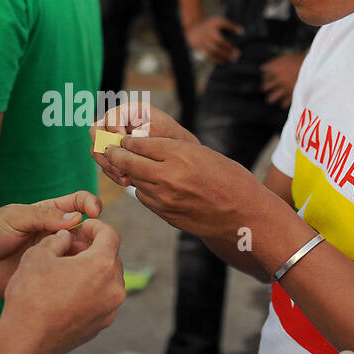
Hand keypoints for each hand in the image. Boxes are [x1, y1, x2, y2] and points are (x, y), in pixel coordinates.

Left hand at [0, 190, 104, 299]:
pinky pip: (69, 274)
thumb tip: (76, 218)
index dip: (90, 204)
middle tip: (90, 240)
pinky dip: (77, 273)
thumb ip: (43, 216)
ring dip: (87, 254)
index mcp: (48, 212)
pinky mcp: (49, 275)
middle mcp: (55, 233)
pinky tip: (72, 273)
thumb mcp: (13, 217)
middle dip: (94, 232)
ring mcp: (54, 255)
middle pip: (86, 229)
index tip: (94, 213)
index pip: (78, 203)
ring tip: (79, 258)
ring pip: (82, 253)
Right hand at [0, 219, 125, 353]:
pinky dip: (92, 290)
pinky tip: (69, 291)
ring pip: (108, 279)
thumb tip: (66, 236)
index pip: (110, 235)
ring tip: (68, 269)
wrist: (27, 340)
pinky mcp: (102, 324)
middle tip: (72, 246)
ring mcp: (110, 309)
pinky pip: (103, 299)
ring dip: (93, 270)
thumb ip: (57, 239)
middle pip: (112, 257)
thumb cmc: (30, 295)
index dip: (96, 226)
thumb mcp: (38, 254)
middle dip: (94, 248)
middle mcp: (113, 288)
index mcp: (101, 265)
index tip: (83, 227)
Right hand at [91, 100, 196, 189]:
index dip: (113, 130)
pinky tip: (127, 180)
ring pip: (98, 150)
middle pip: (96, 132)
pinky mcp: (116, 157)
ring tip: (126, 176)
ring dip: (108, 164)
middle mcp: (119, 124)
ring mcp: (115, 141)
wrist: (183, 159)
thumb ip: (151, 131)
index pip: (110, 117)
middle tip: (120, 164)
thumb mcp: (168, 133)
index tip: (123, 142)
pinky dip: (113, 173)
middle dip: (106, 150)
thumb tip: (134, 135)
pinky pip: (106, 164)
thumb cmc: (177, 141)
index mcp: (131, 112)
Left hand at [103, 133, 268, 242]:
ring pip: (133, 180)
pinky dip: (143, 189)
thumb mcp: (202, 154)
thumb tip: (140, 147)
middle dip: (115, 153)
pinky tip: (149, 185)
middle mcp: (168, 175)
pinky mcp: (165, 214)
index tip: (122, 138)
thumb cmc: (230, 179)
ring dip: (128, 173)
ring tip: (124, 165)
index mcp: (180, 154)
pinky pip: (144, 197)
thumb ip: (171, 150)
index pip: (138, 142)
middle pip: (127, 161)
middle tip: (108, 149)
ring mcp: (165, 198)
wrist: (245, 215)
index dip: (126, 139)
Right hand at [186, 16, 242, 63]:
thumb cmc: (211, 25)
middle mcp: (209, 32)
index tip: (242, 33)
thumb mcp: (218, 21)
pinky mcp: (200, 47)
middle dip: (229, 47)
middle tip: (238, 54)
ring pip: (215, 49)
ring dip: (224, 54)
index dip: (233, 28)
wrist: (194, 28)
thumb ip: (230, 25)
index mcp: (214, 23)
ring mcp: (204, 40)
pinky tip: (223, 61)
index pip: (224, 24)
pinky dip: (216, 59)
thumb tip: (242, 32)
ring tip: (233, 59)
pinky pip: (208, 54)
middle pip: (220, 40)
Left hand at [260, 51, 302, 107]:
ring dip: (271, 98)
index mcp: (276, 68)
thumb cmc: (302, 61)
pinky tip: (283, 103)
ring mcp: (286, 88)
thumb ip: (275, 63)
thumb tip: (264, 68)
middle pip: (266, 86)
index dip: (266, 77)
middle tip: (266, 88)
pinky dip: (283, 103)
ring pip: (272, 97)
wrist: (315, 66)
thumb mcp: (287, 57)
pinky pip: (284, 103)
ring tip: (270, 99)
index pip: (265, 75)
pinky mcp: (293, 95)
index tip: (266, 78)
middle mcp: (279, 78)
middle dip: (266, 87)